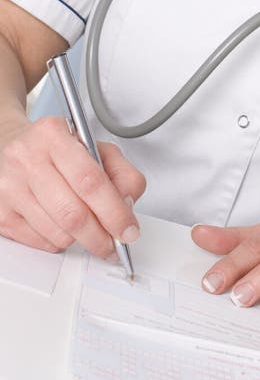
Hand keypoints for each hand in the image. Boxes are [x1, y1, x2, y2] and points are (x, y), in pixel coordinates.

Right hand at [0, 115, 145, 257]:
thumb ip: (120, 171)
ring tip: (86, 227)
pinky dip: (60, 241)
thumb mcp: (94, 146)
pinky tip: (62, 225)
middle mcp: (26, 159)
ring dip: (80, 239)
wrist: (10, 144)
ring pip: (57, 232)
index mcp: (53, 135)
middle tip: (113, 243)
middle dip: (100, 236)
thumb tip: (127, 204)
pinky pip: (40, 242)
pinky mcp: (0, 212)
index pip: (90, 181)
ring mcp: (9, 187)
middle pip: (73, 214)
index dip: (114, 212)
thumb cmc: (55, 147)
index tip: (128, 229)